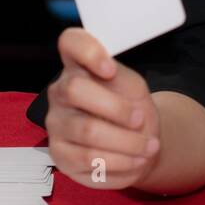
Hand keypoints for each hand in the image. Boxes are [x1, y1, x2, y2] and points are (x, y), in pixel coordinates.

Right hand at [43, 27, 161, 190]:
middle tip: (140, 119)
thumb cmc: (132, 108)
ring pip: (87, 131)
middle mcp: (60, 92)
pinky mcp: (60, 155)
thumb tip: (108, 74)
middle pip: (74, 89)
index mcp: (78, 65)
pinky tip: (136, 160)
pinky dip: (120, 162)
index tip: (111, 69)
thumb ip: (120, 78)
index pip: (70, 43)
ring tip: (149, 147)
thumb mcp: (133, 88)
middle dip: (116, 108)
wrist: (138, 142)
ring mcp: (56, 123)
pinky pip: (89, 160)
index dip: (87, 51)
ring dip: (126, 142)